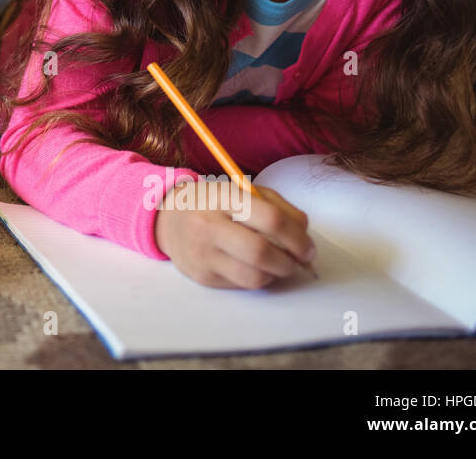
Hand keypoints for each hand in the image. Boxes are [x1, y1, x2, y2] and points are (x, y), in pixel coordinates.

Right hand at [153, 179, 315, 287]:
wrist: (168, 218)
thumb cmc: (213, 202)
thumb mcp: (242, 191)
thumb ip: (277, 207)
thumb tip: (304, 235)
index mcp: (222, 197)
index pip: (270, 219)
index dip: (297, 237)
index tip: (307, 247)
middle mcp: (208, 226)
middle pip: (260, 252)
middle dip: (289, 262)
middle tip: (297, 261)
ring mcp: (202, 254)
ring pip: (254, 277)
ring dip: (275, 274)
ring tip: (276, 263)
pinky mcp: (202, 276)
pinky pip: (242, 285)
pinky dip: (257, 278)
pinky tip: (253, 266)